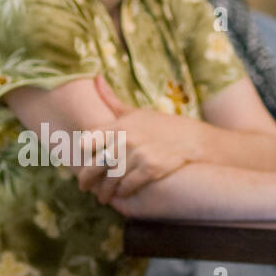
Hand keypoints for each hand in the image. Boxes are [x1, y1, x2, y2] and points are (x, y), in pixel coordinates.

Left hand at [75, 74, 190, 203]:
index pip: (88, 141)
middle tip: (84, 188)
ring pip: (110, 179)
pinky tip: (120, 195)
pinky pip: (127, 186)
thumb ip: (111, 99)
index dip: (82, 154)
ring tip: (102, 197)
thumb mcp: (136, 111)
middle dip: (87, 180)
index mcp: (119, 124)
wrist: (193, 141)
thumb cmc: (161, 126)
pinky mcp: (151, 168)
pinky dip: (122, 193)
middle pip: (95, 164)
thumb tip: (95, 77)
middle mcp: (126, 138)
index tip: (81, 161)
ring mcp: (138, 154)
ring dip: (104, 191)